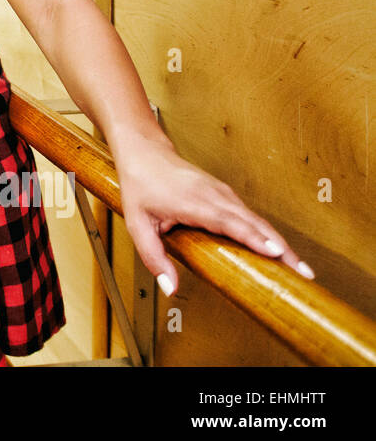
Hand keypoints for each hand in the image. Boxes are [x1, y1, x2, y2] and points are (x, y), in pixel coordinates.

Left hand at [115, 137, 311, 296]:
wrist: (145, 153)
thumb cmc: (141, 186)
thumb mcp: (138, 224)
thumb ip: (153, 257)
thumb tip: (170, 288)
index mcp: (194, 203)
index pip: (229, 222)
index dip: (253, 237)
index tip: (275, 252)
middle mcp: (214, 196)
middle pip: (254, 223)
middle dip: (280, 248)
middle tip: (302, 273)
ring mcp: (224, 193)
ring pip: (257, 219)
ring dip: (279, 242)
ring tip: (299, 268)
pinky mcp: (227, 195)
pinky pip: (252, 216)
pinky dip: (269, 233)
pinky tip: (279, 250)